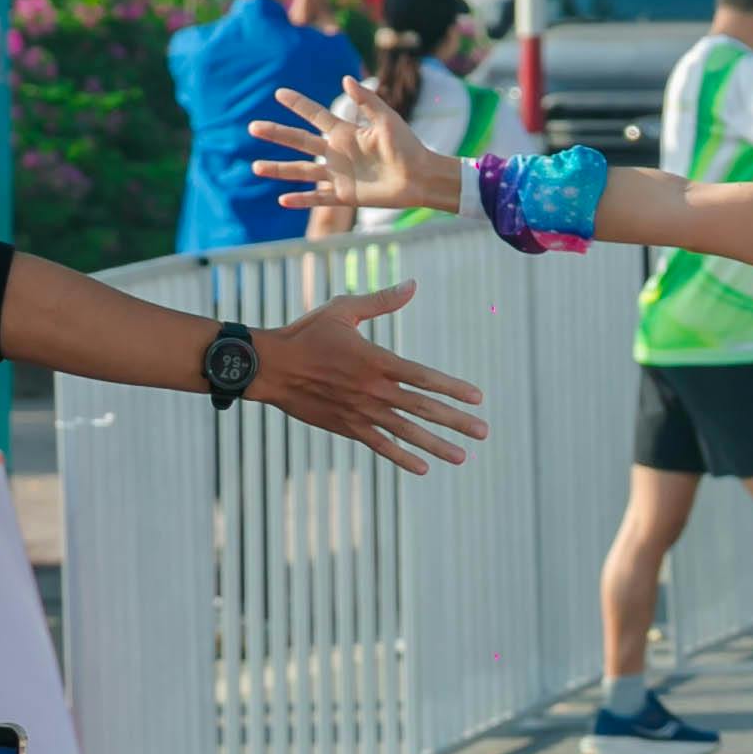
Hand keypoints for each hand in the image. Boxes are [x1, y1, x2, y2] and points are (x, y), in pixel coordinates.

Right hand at [251, 286, 488, 470]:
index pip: (424, 377)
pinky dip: (401, 457)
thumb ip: (381, 301)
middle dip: (456, 421)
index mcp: (376, 360)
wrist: (269, 367)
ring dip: (436, 445)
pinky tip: (422, 467)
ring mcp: (361, 411)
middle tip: (483, 432)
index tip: (478, 398)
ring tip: (461, 457)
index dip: (452, 388)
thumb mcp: (343, 310)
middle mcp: (373, 389)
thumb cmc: (306, 334)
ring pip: (406, 432)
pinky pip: (380, 444)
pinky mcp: (346, 426)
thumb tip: (413, 285)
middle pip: (423, 408)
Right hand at [252, 80, 445, 220]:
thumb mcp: (387, 120)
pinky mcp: (345, 195)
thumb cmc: (408, 146)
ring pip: (302, 171)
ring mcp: (339, 175)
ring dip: (279, 169)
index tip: (279, 92)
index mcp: (346, 132)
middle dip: (277, 134)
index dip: (298, 104)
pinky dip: (302, 199)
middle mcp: (337, 153)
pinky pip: (319, 198)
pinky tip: (283, 199)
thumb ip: (367, 101)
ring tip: (255, 166)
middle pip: (300, 141)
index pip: (315, 115)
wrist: (421, 177)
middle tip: (252, 127)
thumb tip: (345, 79)